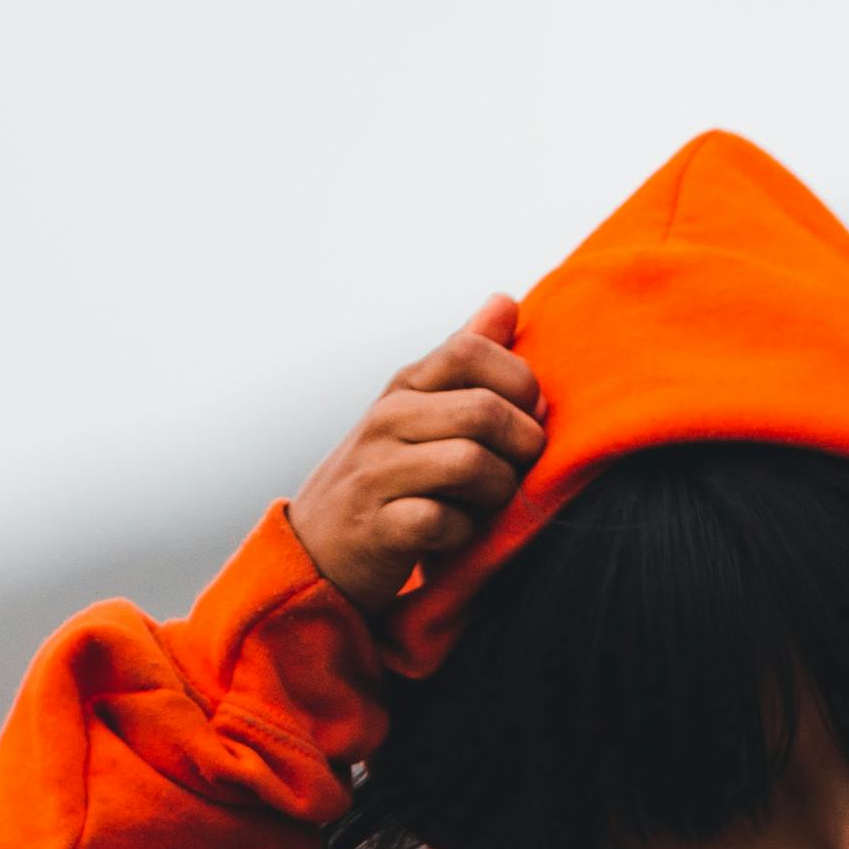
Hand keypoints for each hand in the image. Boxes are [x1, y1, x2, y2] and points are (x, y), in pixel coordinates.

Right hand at [287, 300, 545, 611]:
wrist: (319, 548)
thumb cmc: (387, 473)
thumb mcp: (418, 408)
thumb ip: (465, 358)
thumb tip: (505, 300)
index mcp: (405, 387)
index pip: (471, 352)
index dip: (519, 382)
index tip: (529, 414)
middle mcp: (386, 421)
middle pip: (483, 411)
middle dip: (522, 444)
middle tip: (518, 468)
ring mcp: (377, 473)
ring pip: (471, 464)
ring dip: (499, 491)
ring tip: (487, 501)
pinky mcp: (379, 529)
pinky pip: (445, 521)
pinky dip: (464, 534)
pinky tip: (455, 533)